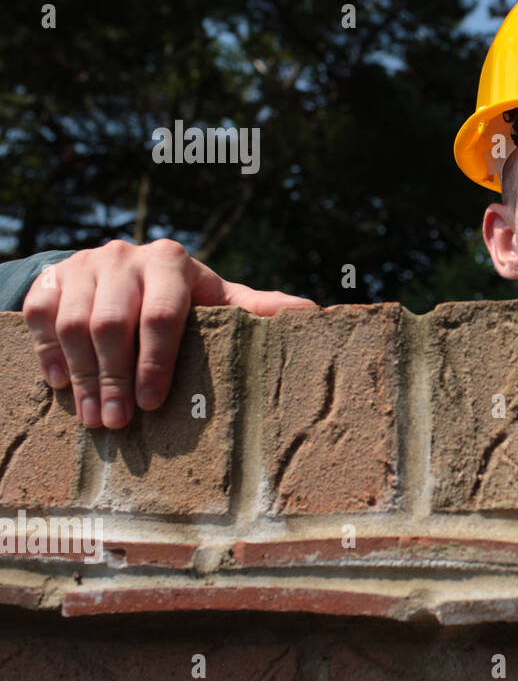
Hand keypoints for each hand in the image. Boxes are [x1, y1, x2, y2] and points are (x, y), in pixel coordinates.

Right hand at [22, 238, 317, 428]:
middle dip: (116, 378)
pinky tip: (61, 385)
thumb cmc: (182, 295)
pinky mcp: (51, 277)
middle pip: (113, 323)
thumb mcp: (218, 299)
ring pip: (74, 324)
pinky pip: (40, 315)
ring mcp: (84, 264)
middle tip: (116, 423)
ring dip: (84, 375)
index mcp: (172, 261)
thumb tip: (315, 313)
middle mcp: (126, 256)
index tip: (152, 403)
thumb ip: (258, 307)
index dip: (156, 361)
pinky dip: (47, 352)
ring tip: (93, 418)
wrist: (122, 270)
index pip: (163, 314)